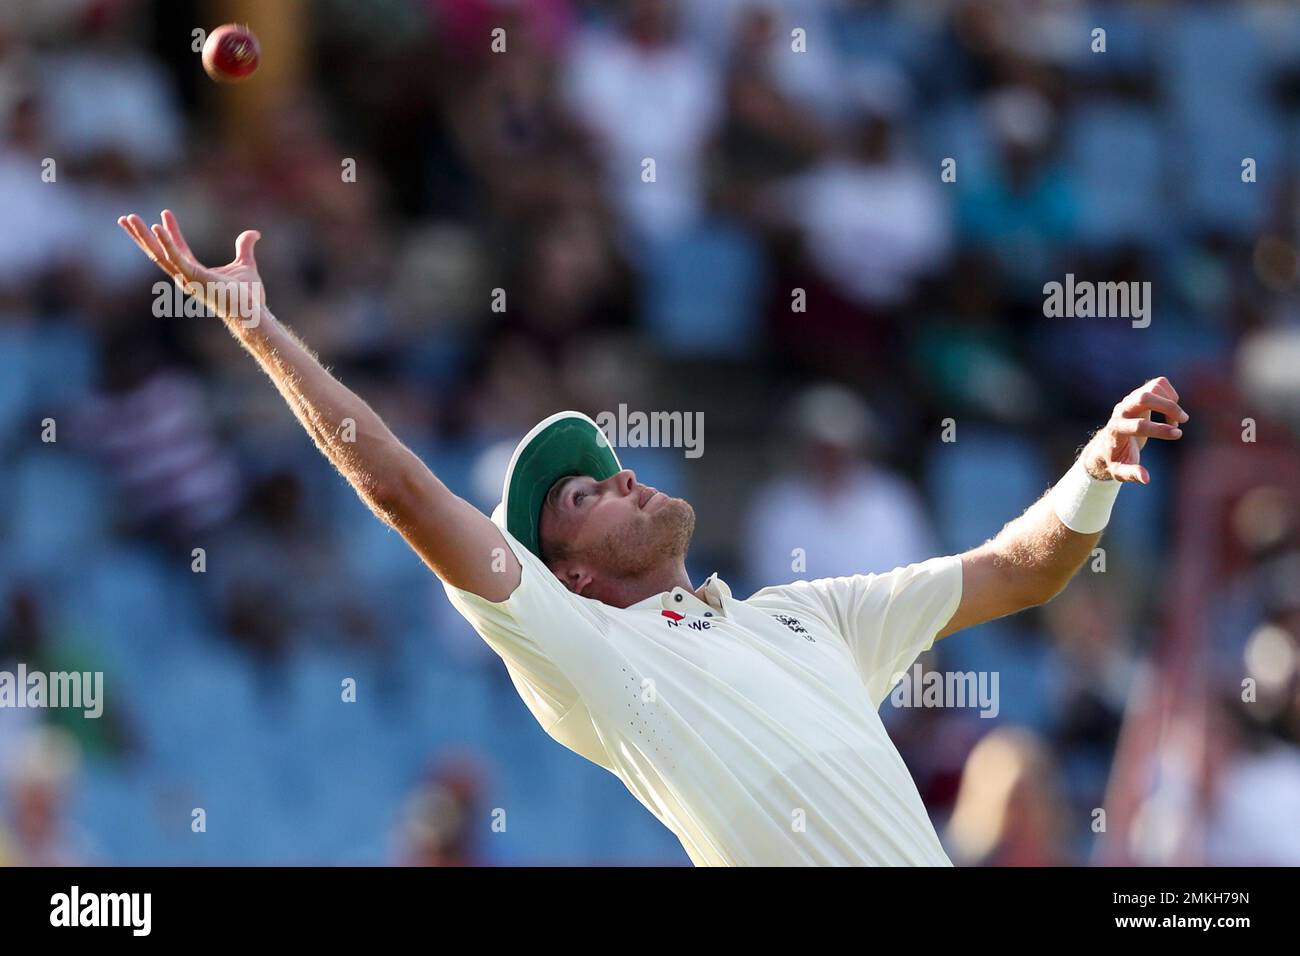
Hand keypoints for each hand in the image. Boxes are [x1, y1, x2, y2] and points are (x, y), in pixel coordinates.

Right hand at [118, 210, 265, 326]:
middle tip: (125, 218)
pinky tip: (157, 227)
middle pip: (157, 253)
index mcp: (194, 273)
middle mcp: (186, 277)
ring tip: (128, 218)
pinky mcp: (194, 279)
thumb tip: (255, 233)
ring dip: (143, 236)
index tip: (165, 213)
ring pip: (159, 254)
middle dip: (141, 236)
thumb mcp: (246, 264)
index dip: (170, 231)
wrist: (254, 313)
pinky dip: (167, 243)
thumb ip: (245, 247)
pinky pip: (177, 258)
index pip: (176, 249)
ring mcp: (188, 279)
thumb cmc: (249, 296)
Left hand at [1081, 376, 1187, 483]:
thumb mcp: (1121, 471)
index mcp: (1116, 429)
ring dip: (1170, 402)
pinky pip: (1158, 384)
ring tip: (1176, 420)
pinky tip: (1171, 410)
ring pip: (1153, 388)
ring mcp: (1130, 400)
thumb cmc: (1117, 459)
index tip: (1177, 435)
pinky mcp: (1140, 394)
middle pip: (1143, 398)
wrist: (1109, 443)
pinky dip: (1171, 395)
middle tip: (1184, 420)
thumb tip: (1146, 479)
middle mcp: (1121, 410)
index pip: (1137, 425)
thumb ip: (1132, 474)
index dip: (1159, 430)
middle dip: (1167, 407)